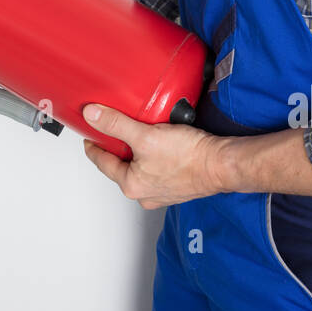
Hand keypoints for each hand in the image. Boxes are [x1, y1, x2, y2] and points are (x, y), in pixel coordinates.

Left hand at [80, 103, 227, 208]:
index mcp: (131, 185)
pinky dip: (154, 157)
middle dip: (117, 148)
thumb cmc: (189, 157)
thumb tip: (92, 115)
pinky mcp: (176, 186)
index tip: (89, 136)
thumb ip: (116, 124)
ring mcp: (161, 192)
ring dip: (138, 152)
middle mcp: (144, 194)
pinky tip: (162, 144)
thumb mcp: (145, 135)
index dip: (94, 145)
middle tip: (115, 130)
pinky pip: (157, 169)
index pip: (102, 162)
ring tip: (141, 134)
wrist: (222, 164)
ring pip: (140, 168)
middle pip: (121, 166)